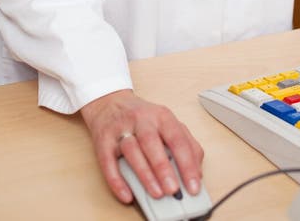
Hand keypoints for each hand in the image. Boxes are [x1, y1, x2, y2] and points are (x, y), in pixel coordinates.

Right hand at [80, 89, 203, 204]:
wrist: (111, 103)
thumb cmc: (143, 118)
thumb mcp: (167, 124)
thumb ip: (186, 144)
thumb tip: (196, 172)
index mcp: (162, 116)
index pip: (177, 138)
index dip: (187, 163)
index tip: (194, 185)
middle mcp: (141, 120)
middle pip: (152, 142)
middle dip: (164, 168)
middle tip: (173, 190)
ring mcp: (121, 129)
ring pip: (131, 150)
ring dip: (144, 174)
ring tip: (156, 193)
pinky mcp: (103, 141)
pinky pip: (108, 162)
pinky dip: (117, 181)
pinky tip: (127, 195)